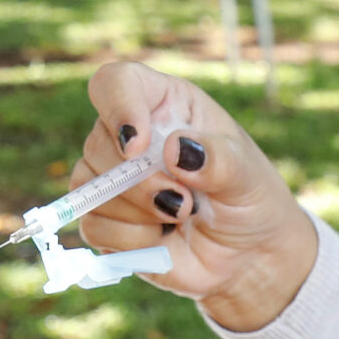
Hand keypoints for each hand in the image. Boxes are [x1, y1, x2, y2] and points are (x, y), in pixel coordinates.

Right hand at [71, 61, 318, 331]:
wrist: (246, 255)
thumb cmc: (248, 200)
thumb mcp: (247, 176)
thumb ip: (220, 160)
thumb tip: (175, 149)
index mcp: (163, 104)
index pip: (116, 83)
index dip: (119, 108)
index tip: (138, 146)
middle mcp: (130, 135)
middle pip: (98, 144)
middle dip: (140, 184)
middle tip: (185, 203)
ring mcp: (111, 177)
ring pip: (90, 187)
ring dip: (139, 214)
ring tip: (180, 217)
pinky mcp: (103, 217)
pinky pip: (92, 226)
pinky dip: (130, 239)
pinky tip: (160, 237)